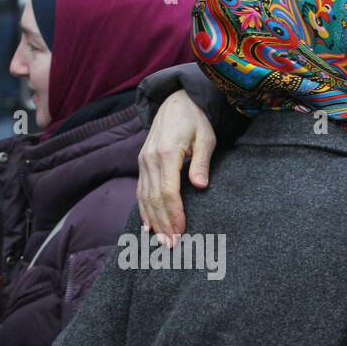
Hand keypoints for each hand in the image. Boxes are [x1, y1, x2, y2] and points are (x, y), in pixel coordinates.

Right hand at [138, 89, 215, 240]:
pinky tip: (147, 226)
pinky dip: (143, 209)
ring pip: (144, 197)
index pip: (168, 192)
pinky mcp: (142, 162)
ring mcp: (143, 161)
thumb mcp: (206, 138)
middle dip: (162, 224)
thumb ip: (202, 163)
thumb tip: (201, 186)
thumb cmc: (195, 120)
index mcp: (167, 153)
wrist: (176, 99)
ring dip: (152, 221)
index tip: (181, 231)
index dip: (174, 214)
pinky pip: (140, 190)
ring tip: (160, 241)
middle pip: (154, 199)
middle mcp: (150, 159)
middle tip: (171, 246)